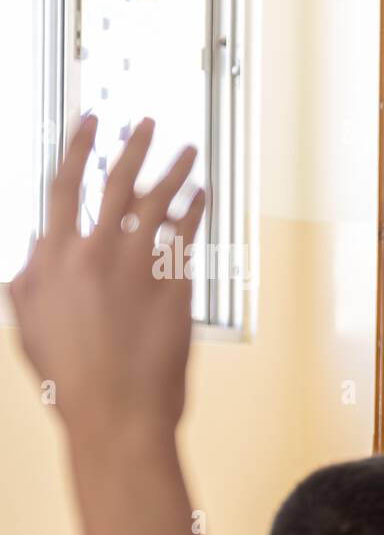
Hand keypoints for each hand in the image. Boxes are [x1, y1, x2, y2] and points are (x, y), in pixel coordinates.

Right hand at [9, 116, 204, 442]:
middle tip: (149, 124)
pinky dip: (196, 211)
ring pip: (160, 203)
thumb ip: (30, 283)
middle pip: (117, 183)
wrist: (117, 412)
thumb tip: (30, 258)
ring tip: (189, 152)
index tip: (91, 122)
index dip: (78, 148)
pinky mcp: (174, 286)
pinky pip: (188, 237)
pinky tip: (202, 197)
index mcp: (52, 260)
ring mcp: (138, 268)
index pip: (63, 187)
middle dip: (134, 147)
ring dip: (177, 172)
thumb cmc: (70, 379)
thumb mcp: (30, 325)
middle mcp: (95, 255)